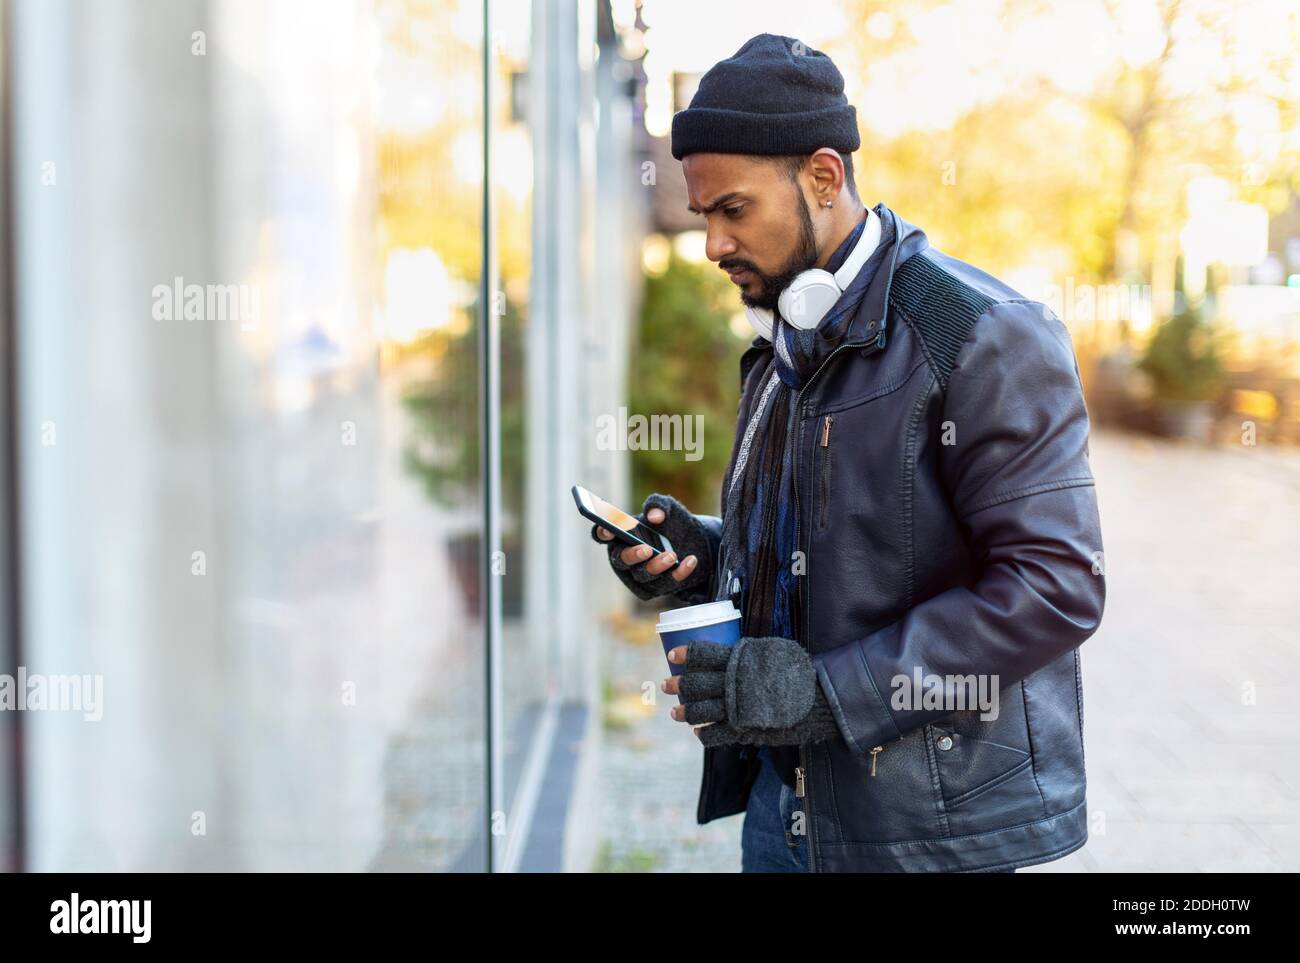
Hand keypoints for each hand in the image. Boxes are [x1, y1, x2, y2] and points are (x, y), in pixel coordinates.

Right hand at [591, 493, 711, 600]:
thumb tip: (654, 516)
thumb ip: (659, 504)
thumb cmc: (674, 523)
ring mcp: (640, 574)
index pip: (602, 535)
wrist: (698, 542)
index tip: (607, 530)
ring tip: (672, 555)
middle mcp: (626, 556)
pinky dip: (679, 573)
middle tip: (647, 549)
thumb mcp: (669, 508)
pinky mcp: (657, 588)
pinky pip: (665, 584)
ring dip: (657, 565)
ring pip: (643, 575)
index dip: (602, 533)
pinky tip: (690, 561)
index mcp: (621, 535)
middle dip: (632, 555)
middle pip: (621, 560)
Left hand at [661, 636, 840, 747]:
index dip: (686, 654)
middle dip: (677, 684)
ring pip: (700, 710)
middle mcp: (735, 683)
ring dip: (683, 711)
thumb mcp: (773, 654)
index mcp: (741, 659)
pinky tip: (698, 732)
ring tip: (674, 712)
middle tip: (665, 685)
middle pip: (696, 683)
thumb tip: (731, 655)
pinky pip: (716, 734)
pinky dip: (704, 733)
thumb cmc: (800, 673)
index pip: (705, 653)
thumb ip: (750, 657)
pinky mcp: (746, 730)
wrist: (823, 700)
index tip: (673, 656)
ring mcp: (739, 708)